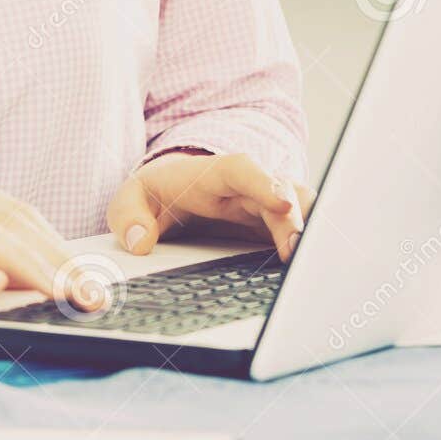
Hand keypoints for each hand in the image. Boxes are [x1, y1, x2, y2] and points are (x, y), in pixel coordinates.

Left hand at [107, 151, 314, 264]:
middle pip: (282, 194)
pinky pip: (302, 228)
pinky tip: (312, 269)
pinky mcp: (275, 225)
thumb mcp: (131, 199)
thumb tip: (140, 242)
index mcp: (212, 175)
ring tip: (309, 263)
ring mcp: (265, 204)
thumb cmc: (156, 193)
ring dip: (311, 231)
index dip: (265, 184)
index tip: (283, 205)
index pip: (243, 170)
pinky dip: (310, 243)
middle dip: (295, 221)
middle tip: (298, 253)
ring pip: (302, 209)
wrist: (172, 190)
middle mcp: (246, 186)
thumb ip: (128, 216)